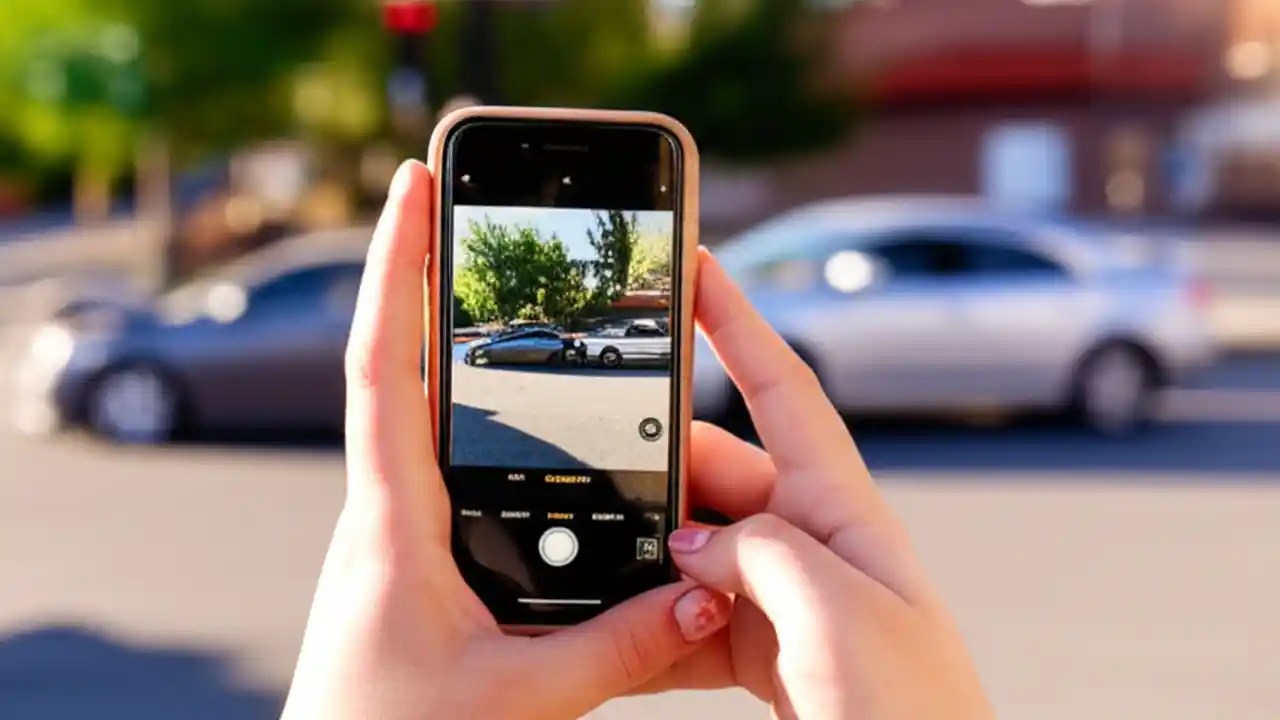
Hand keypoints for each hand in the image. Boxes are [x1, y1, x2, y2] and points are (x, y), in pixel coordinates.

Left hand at [281, 161, 730, 719]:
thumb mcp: (513, 699)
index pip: (383, 369)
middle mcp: (386, 506)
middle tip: (452, 198)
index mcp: (392, 521)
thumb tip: (701, 596)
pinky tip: (509, 406)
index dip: (396, 271)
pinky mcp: (416, 550)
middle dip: (421, 273)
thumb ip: (613, 650)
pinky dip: (470, 408)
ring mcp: (398, 525)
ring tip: (480, 275)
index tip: (410, 185)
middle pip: (398, 363)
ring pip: (417, 412)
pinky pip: (443, 458)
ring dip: (440, 336)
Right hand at [641, 251, 993, 718]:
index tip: (693, 266)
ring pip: (691, 547)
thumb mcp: (842, 617)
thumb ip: (762, 555)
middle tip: (593, 476)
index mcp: (841, 511)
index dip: (737, 322)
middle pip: (714, 473)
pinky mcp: (762, 648)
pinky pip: (690, 614)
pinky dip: (651, 622)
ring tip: (595, 566)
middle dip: (654, 473)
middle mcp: (810, 542)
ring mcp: (784, 597)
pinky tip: (619, 636)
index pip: (783, 390)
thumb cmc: (916, 716)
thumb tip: (691, 541)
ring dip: (644, 555)